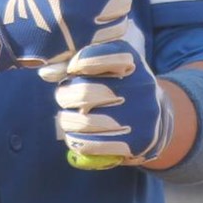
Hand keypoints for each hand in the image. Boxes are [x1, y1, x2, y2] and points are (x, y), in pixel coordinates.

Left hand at [42, 39, 173, 169]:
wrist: (157, 114)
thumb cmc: (119, 85)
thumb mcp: (104, 65)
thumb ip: (74, 63)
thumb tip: (45, 73)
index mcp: (130, 59)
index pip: (92, 58)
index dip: (75, 65)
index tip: (72, 70)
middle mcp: (140, 84)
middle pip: (83, 93)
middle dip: (65, 97)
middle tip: (63, 100)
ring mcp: (141, 113)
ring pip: (86, 122)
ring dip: (68, 122)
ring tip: (66, 120)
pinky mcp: (139, 139)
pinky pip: (96, 144)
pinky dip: (78, 142)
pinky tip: (74, 137)